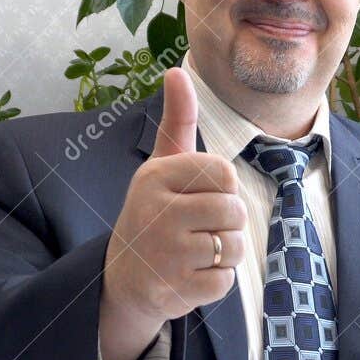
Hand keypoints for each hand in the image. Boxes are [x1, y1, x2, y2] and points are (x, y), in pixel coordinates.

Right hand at [99, 67, 246, 359]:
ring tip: (196, 251)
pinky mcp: (172, 288)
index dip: (223, 187)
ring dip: (224, 253)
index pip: (225, 173)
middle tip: (200, 228)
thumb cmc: (155, 212)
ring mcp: (164, 253)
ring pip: (233, 247)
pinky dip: (216, 281)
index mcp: (156, 176)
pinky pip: (225, 281)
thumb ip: (177, 120)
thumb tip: (176, 71)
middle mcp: (157, 212)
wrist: (124, 276)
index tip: (200, 195)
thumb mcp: (161, 165)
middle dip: (228, 223)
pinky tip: (190, 274)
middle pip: (235, 211)